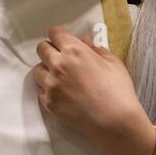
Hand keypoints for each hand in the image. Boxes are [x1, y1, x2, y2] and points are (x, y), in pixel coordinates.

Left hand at [33, 27, 155, 154]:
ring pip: (37, 69)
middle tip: (62, 58)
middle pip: (42, 49)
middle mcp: (58, 65)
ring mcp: (50, 85)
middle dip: (51, 50)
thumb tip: (85, 41)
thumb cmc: (117, 90)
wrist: (113, 121)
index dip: (59, 36)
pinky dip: (48, 88)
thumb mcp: (113, 63)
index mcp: (74, 51)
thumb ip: (96, 49)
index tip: (64, 40)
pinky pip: (40, 89)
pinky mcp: (48, 102)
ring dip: (47, 69)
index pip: (54, 33)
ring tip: (60, 77)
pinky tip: (62, 92)